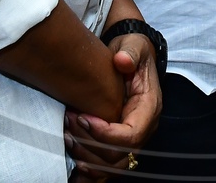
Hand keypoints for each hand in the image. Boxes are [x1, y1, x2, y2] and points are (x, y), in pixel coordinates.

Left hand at [66, 35, 160, 179]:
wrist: (128, 56)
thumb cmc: (131, 52)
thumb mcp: (134, 45)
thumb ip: (130, 52)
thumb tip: (123, 61)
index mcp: (149, 108)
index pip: (131, 135)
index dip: (105, 133)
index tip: (82, 117)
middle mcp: (143, 129)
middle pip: (119, 156)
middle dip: (90, 144)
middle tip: (68, 122)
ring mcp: (131, 139)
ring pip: (111, 166)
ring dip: (86, 156)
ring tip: (66, 135)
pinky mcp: (119, 143)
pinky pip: (107, 167)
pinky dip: (90, 171)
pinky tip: (74, 163)